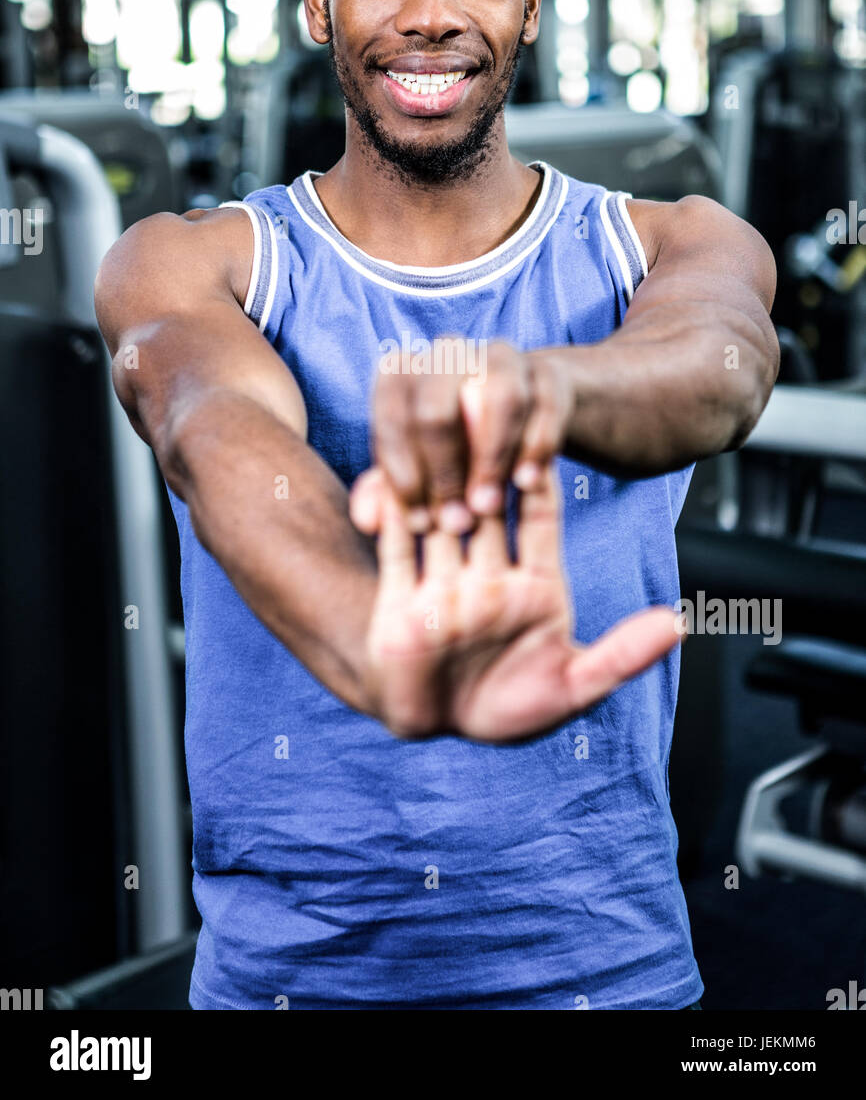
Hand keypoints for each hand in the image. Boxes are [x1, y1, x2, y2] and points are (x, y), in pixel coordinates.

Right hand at [350, 462, 682, 742]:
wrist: (442, 735)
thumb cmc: (510, 711)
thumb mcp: (574, 687)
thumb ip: (622, 655)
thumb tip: (676, 624)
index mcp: (535, 585)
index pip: (539, 518)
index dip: (538, 482)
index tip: (537, 442)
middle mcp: (488, 575)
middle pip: (488, 505)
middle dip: (485, 461)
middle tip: (483, 407)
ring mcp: (444, 584)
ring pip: (441, 517)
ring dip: (439, 481)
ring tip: (437, 435)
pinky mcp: (400, 602)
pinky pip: (398, 550)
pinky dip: (394, 517)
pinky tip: (394, 482)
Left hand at [371, 338, 574, 534]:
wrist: (515, 412)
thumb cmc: (447, 445)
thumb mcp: (413, 466)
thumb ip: (385, 493)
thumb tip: (367, 521)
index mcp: (403, 372)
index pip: (392, 418)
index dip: (403, 475)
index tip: (419, 524)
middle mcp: (447, 354)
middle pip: (437, 407)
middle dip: (444, 472)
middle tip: (454, 523)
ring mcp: (500, 358)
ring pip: (499, 397)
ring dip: (491, 457)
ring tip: (488, 507)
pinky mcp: (547, 372)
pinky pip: (546, 404)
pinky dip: (537, 445)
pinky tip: (527, 483)